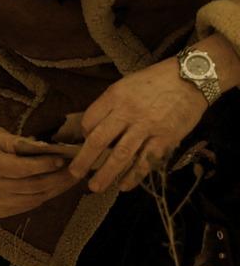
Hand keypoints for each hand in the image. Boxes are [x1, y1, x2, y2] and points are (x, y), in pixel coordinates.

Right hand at [0, 127, 77, 217]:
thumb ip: (17, 141)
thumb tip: (45, 147)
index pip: (23, 168)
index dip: (45, 165)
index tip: (62, 158)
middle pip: (34, 186)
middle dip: (59, 178)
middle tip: (78, 169)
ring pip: (35, 198)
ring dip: (56, 189)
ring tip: (71, 179)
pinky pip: (28, 206)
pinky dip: (43, 196)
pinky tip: (53, 187)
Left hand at [68, 59, 205, 192]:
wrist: (192, 78)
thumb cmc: (155, 81)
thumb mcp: (126, 84)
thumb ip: (110, 105)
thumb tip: (93, 128)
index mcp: (115, 96)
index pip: (89, 120)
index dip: (83, 134)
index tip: (83, 143)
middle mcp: (128, 113)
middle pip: (99, 140)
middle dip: (84, 160)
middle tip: (74, 175)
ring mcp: (147, 127)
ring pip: (121, 155)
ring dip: (106, 174)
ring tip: (94, 187)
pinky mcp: (166, 138)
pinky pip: (146, 161)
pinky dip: (134, 176)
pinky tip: (124, 186)